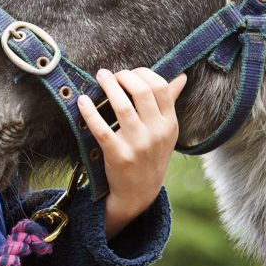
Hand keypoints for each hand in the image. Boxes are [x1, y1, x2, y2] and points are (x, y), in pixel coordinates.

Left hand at [77, 68, 186, 236]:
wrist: (140, 192)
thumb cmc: (152, 155)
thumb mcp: (167, 131)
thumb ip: (171, 102)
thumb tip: (182, 77)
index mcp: (169, 123)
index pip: (160, 87)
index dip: (143, 73)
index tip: (129, 73)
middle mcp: (156, 133)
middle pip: (141, 92)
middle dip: (124, 76)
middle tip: (110, 74)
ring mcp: (138, 145)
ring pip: (122, 106)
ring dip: (108, 86)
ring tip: (100, 77)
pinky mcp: (118, 156)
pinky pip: (101, 129)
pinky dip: (90, 112)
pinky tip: (83, 101)